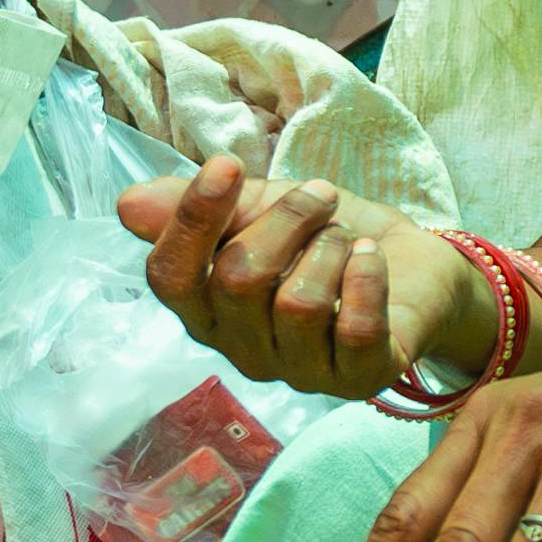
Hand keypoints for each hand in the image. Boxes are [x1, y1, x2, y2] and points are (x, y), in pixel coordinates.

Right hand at [119, 155, 490, 400]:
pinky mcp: (360, 377)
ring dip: (329, 247)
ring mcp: (301, 371)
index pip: (170, 276)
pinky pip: (354, 330)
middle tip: (319, 196)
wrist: (414, 265)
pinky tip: (370, 256)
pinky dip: (364, 281)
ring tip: (347, 238)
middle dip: (283, 219)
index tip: (226, 164)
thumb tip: (127, 205)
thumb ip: (201, 208)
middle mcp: (244, 350)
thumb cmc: (324, 239)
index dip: (192, 218)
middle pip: (238, 279)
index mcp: (207, 311)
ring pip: (296, 303)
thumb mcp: (261, 208)